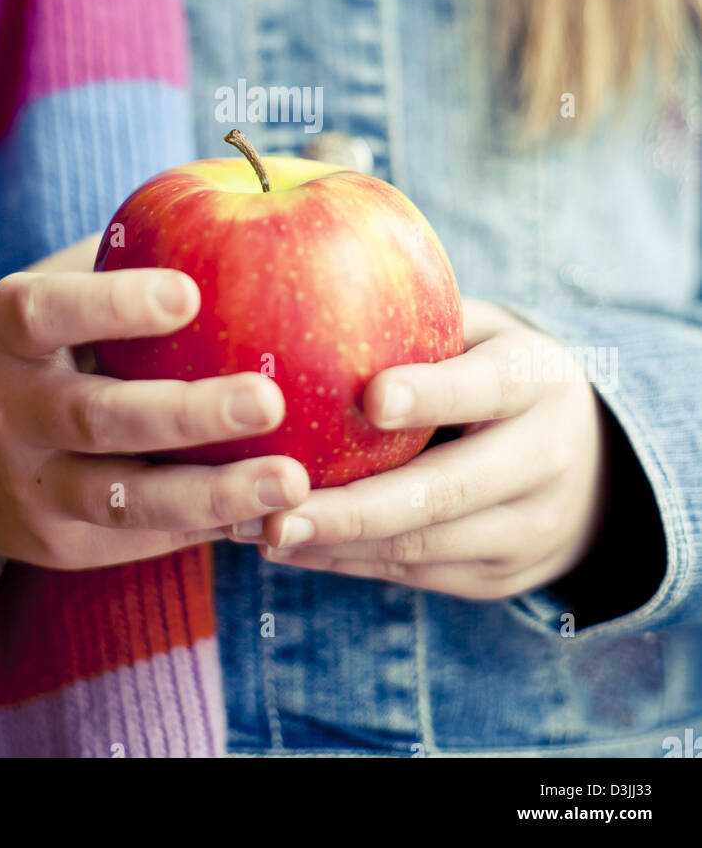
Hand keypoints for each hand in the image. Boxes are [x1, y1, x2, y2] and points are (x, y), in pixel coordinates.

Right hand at [0, 235, 308, 567]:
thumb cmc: (44, 341)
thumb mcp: (58, 289)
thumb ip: (131, 251)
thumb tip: (253, 180)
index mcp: (6, 331)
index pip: (49, 312)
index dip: (113, 304)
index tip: (190, 291)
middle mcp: (11, 411)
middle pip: (98, 417)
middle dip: (187, 414)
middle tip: (270, 398)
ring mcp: (33, 487)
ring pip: (123, 499)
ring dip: (213, 494)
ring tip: (293, 481)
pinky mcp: (63, 545)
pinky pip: (144, 538)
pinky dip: (210, 526)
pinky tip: (275, 514)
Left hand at [234, 300, 607, 599]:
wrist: (597, 474)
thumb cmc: (502, 374)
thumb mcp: (486, 334)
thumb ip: (426, 318)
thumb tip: (319, 275)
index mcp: (538, 381)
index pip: (488, 387)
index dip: (433, 394)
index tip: (370, 398)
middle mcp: (543, 460)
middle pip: (447, 492)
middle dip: (356, 508)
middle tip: (276, 510)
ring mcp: (525, 530)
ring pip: (421, 547)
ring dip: (333, 544)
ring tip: (255, 531)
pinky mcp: (497, 578)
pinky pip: (412, 576)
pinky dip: (345, 563)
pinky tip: (286, 547)